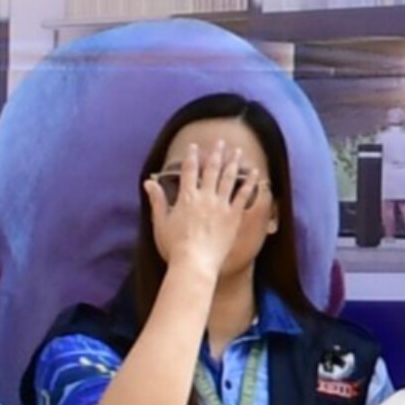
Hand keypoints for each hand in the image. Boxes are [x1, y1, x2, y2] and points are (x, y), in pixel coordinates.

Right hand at [145, 137, 265, 282]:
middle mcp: (204, 197)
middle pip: (211, 170)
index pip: (188, 170)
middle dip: (215, 154)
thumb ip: (157, 200)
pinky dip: (249, 182)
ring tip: (238, 151)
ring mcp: (221, 205)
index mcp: (186, 197)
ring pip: (228, 178)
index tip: (194, 146)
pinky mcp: (234, 216)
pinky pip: (243, 195)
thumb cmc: (174, 246)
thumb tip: (148, 182)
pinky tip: (255, 173)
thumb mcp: (160, 222)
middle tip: (220, 142)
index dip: (192, 156)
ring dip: (233, 162)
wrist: (194, 262)